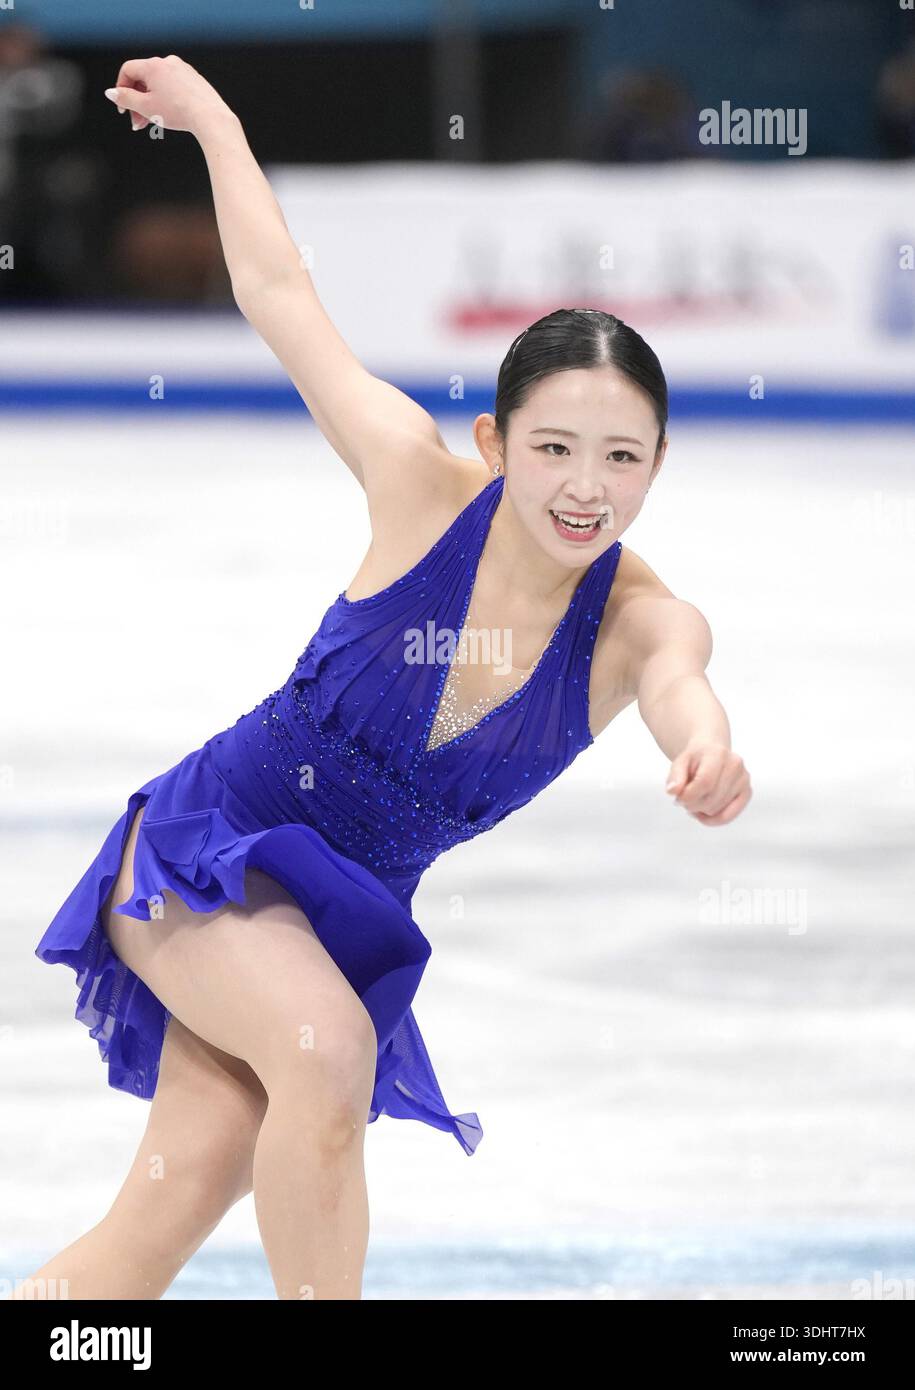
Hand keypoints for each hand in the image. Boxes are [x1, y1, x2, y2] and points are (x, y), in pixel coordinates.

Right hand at [104, 54, 229, 136]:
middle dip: (137, 102)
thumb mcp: (146, 108)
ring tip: (150, 124)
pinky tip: (167, 116)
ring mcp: (183, 70)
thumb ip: (125, 99)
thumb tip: (111, 92)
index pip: (128, 70)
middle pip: (144, 79)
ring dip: (150, 104)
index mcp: (153, 65)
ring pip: (159, 85)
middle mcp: (168, 63)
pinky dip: (166, 100)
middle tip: (136, 122)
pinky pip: (173, 87)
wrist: (210, 118)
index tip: (122, 107)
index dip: (121, 88)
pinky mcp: (194, 79)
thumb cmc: (178, 112)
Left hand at [665, 741, 751, 825]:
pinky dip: (712, 820)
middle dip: (692, 804)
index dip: (688, 796)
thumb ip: (675, 776)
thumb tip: (673, 791)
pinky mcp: (747, 793)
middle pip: (711, 798)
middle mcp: (735, 765)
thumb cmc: (695, 760)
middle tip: (683, 799)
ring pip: (717, 810)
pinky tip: (702, 813)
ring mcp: (744, 779)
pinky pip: (728, 817)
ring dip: (700, 811)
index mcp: (718, 753)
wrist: (711, 753)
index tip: (677, 798)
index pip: (705, 782)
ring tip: (694, 800)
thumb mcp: (680, 762)